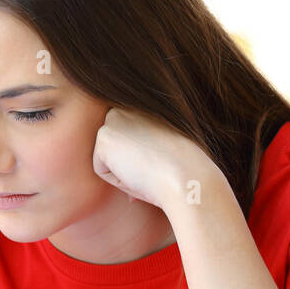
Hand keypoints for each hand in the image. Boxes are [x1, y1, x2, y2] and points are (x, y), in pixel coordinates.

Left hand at [92, 106, 208, 209]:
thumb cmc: (185, 168)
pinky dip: (118, 181)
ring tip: (149, 171)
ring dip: (125, 174)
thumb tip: (129, 169)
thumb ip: (145, 150)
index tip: (160, 165)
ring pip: (108, 161)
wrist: (187, 175)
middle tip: (154, 170)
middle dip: (129, 167)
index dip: (142, 162)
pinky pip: (102, 171)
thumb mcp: (166, 149)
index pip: (128, 143)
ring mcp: (113, 119)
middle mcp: (127, 107)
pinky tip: (138, 173)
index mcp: (144, 107)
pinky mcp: (104, 136)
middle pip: (114, 151)